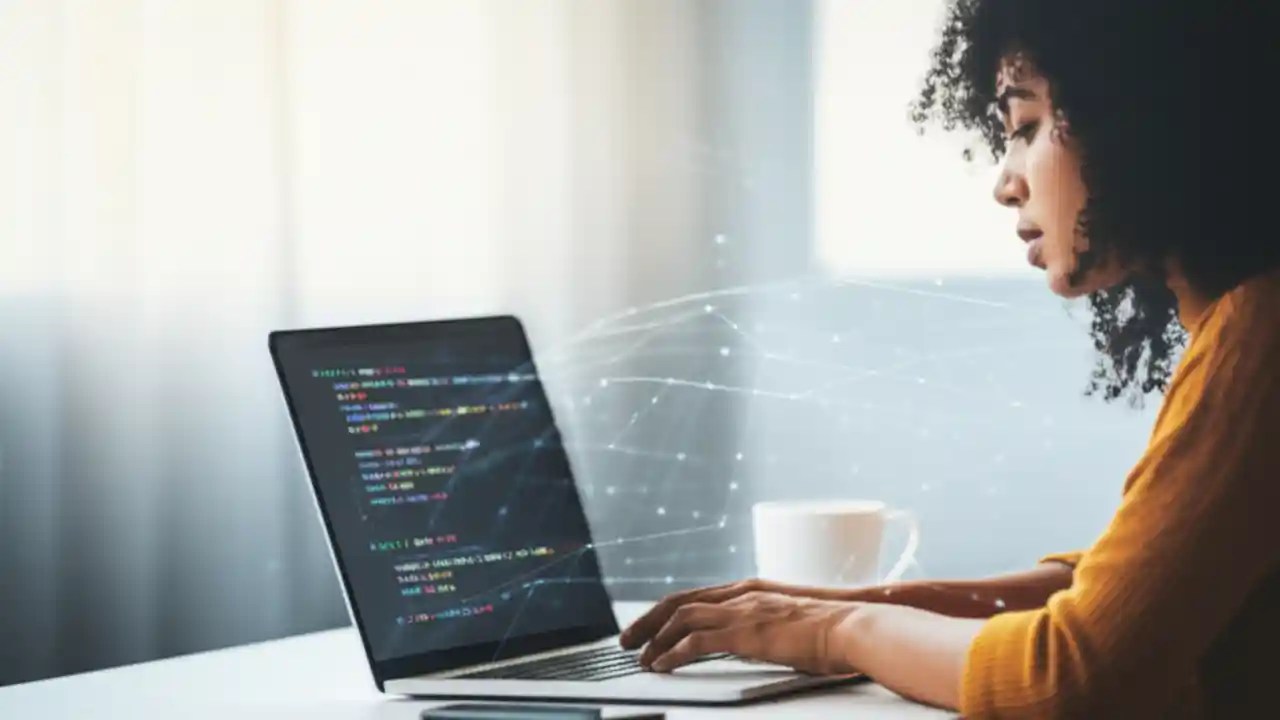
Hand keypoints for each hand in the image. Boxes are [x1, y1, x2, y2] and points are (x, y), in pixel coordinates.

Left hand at [624, 589, 864, 674]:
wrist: (855, 626)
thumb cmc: (831, 629)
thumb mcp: (787, 620)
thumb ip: (762, 623)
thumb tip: (747, 639)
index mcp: (749, 590)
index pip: (695, 595)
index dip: (666, 610)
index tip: (648, 626)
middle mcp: (740, 594)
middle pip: (679, 602)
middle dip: (648, 621)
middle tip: (627, 640)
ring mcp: (743, 611)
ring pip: (682, 619)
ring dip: (655, 639)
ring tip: (641, 658)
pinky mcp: (747, 632)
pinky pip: (696, 642)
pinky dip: (673, 654)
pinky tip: (662, 667)